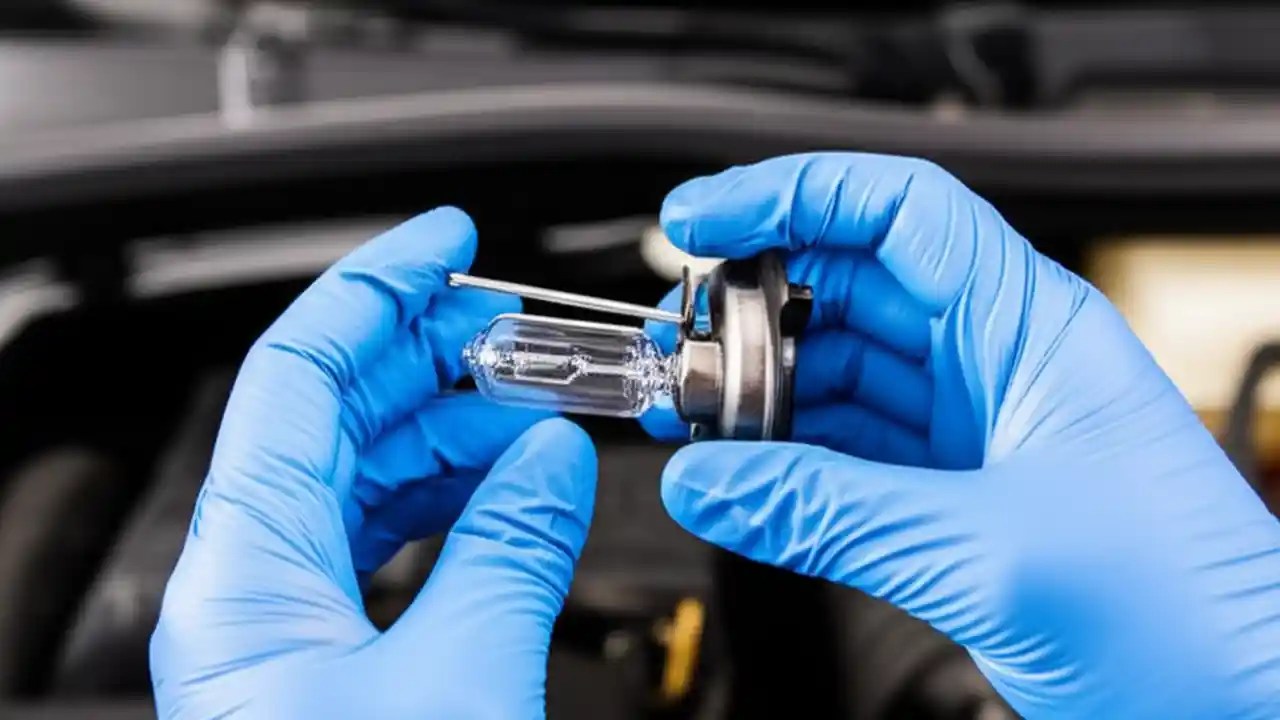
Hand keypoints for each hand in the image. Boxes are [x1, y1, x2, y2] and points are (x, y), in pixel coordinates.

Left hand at [150, 208, 596, 718]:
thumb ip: (514, 552)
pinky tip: (505, 488)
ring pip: (362, 479)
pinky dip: (448, 502)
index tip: (443, 243)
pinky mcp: (324, 663)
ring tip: (536, 411)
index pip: (296, 373)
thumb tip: (557, 458)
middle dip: (427, 353)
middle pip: (333, 417)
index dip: (373, 290)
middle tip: (509, 322)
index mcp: (242, 576)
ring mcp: (282, 625)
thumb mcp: (465, 679)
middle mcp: (246, 590)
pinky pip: (379, 542)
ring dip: (453, 431)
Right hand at [645, 153, 1279, 718]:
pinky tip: (743, 471)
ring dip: (762, 391)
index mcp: (1028, 326)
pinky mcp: (954, 493)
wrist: (1241, 705)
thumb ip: (826, 514)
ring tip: (695, 418)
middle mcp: (996, 363)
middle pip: (849, 290)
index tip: (700, 221)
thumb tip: (708, 480)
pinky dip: (789, 457)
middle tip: (680, 348)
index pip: (894, 211)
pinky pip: (848, 449)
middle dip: (753, 310)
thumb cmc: (1184, 612)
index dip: (789, 196)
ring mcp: (972, 429)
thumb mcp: (985, 550)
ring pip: (840, 373)